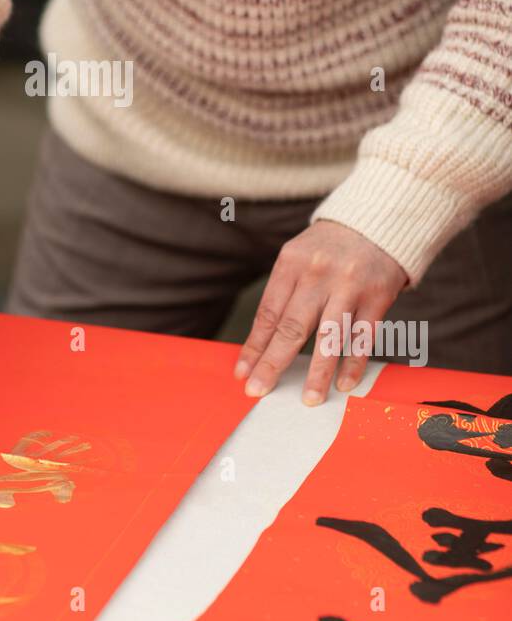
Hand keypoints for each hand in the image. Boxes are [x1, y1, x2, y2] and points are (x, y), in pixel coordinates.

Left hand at [235, 220, 407, 404]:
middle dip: (273, 362)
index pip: (268, 313)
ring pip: (330, 335)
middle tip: (259, 389)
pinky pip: (363, 337)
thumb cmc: (328, 248)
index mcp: (291, 264)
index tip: (243, 373)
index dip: (254, 346)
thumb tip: (262, 344)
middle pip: (292, 326)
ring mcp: (349, 286)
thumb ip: (283, 294)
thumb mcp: (297, 257)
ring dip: (318, 371)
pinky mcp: (378, 297)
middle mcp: (318, 275)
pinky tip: (345, 384)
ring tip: (309, 399)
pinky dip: (354, 363)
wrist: (376, 221)